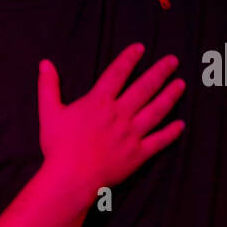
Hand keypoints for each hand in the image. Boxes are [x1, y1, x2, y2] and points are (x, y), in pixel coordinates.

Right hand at [37, 44, 184, 205]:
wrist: (71, 177)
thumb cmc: (58, 146)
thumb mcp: (49, 112)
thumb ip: (49, 86)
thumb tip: (45, 63)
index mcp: (99, 101)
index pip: (118, 73)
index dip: (129, 58)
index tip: (141, 48)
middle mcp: (120, 114)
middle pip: (145, 87)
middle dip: (160, 71)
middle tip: (173, 60)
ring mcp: (132, 134)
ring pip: (157, 110)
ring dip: (170, 96)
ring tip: (181, 84)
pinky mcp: (138, 154)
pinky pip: (159, 141)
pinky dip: (171, 133)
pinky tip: (181, 125)